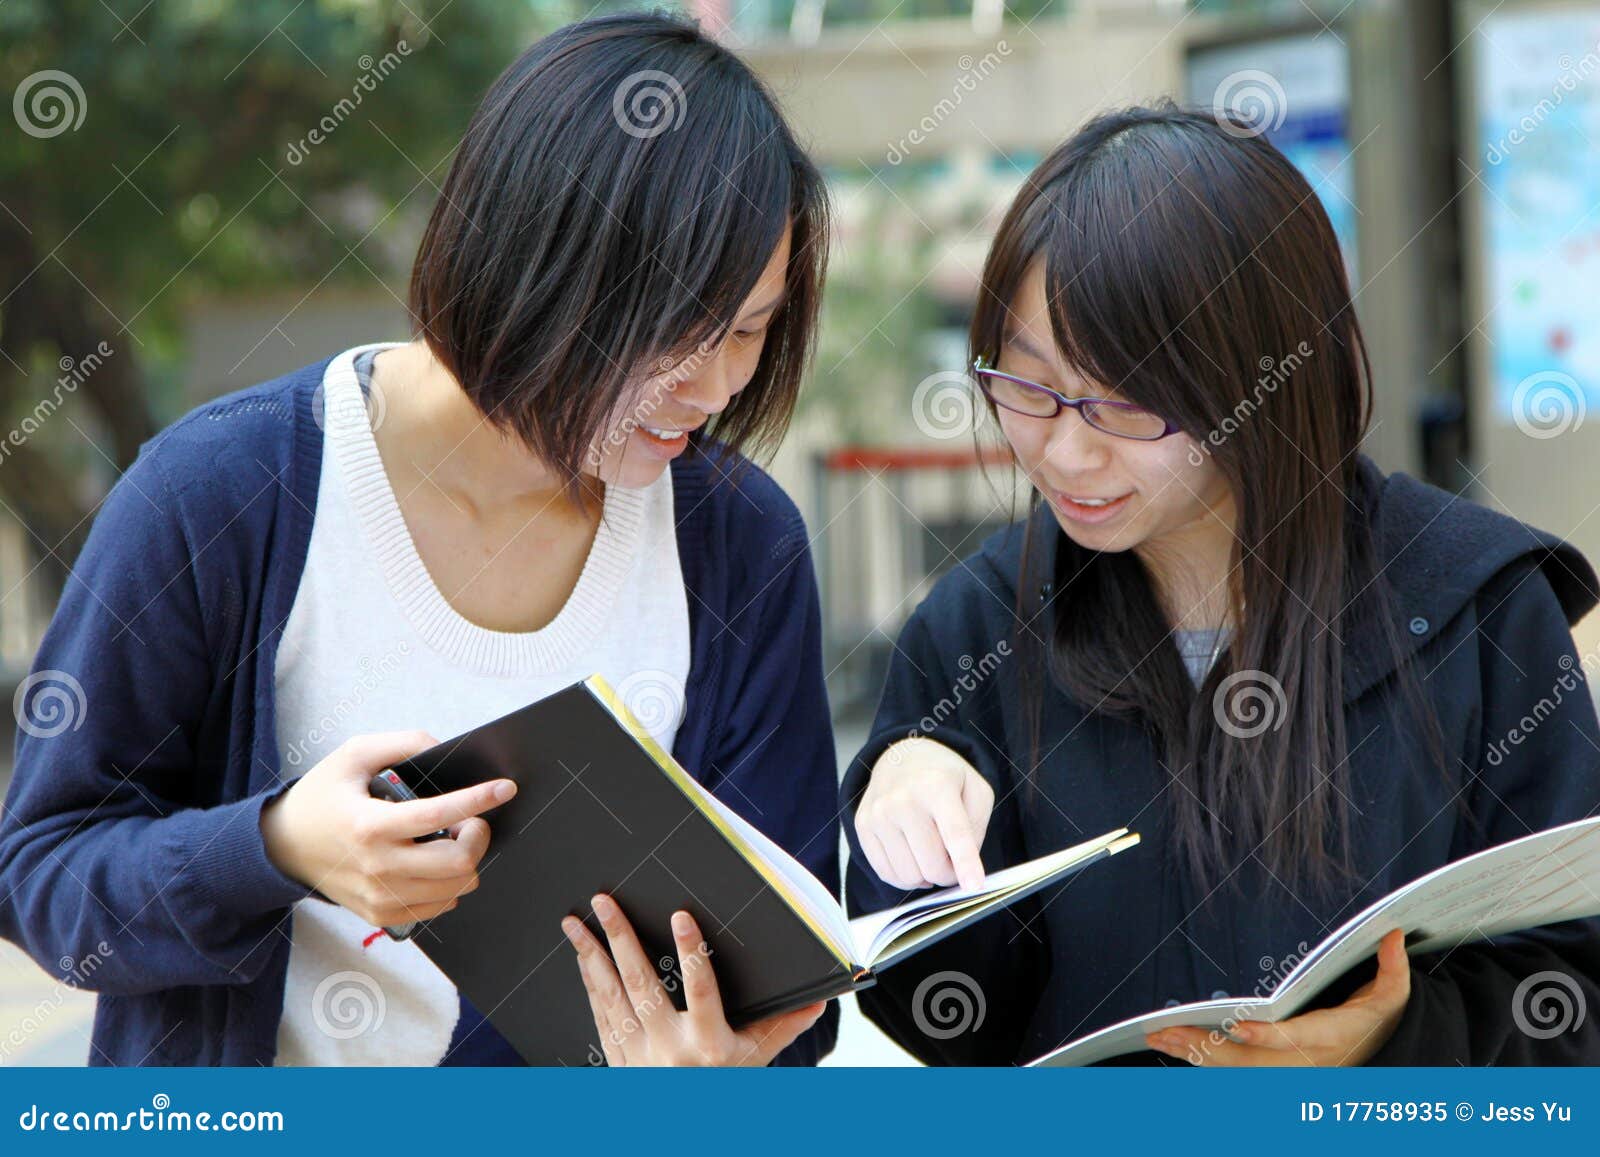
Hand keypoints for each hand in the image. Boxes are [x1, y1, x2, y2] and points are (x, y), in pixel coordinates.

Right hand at [260, 731, 515, 928]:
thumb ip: (403, 745)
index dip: (478, 800)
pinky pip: (438, 907)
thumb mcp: (354, 754)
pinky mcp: (380, 915)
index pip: (437, 816)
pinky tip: (437, 865)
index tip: (505, 788)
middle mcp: (376, 867)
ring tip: (450, 840)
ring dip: (467, 861)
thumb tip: (445, 749)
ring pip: (455, 888)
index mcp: (369, 825)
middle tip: (471, 821)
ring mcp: (379, 897)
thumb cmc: (323, 796)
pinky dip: (450, 885)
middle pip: (457, 862)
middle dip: (477, 836)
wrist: (283, 846)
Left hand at [563, 893, 825, 1065]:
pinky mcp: (617, 1062)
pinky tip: (582, 957)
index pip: (702, 990)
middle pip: (642, 986)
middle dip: (620, 939)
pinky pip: (600, 1016)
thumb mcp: (757, 1058)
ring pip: (611, 997)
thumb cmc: (723, 1086)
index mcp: (709, 1044)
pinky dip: (590, 984)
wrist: (686, 1136)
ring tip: (575, 923)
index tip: (682, 916)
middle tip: (604, 902)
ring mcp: (638, 1057)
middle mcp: (670, 1050)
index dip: (692, 952)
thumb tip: (819, 999)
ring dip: (590, 956)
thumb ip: (783, 1025)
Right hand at [854, 737, 992, 890]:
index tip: (974, 885)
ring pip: (909, 876)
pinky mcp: (863, 826)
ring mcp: (878, 813)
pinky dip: (905, 877)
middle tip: (953, 862)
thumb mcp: (976, 790)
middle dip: (949, 874)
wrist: (902, 757)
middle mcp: (903, 799)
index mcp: (937, 786)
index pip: (954, 832)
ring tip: (932, 855)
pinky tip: (913, 858)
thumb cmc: (944, 779)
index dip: (965, 862)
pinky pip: (886, 874)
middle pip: (932, 865)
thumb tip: (961, 867)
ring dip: (926, 876)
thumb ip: (977, 828)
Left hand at [1146, 928, 1411, 1065]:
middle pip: (1251, 1062)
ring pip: (1233, 1069)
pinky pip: (1230, 1070)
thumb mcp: (1393, 997)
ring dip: (1194, 1054)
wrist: (1377, 1060)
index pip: (1297, 1039)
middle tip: (1169, 1031)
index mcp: (1329, 1038)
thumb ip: (1393, 970)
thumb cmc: (1376, 1022)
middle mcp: (1301, 1061)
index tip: (1238, 1027)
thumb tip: (1394, 933)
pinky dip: (1200, 1059)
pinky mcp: (1269, 1071)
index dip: (1268, 1036)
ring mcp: (1283, 1070)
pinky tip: (1172, 1045)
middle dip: (1208, 1048)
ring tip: (1158, 1038)